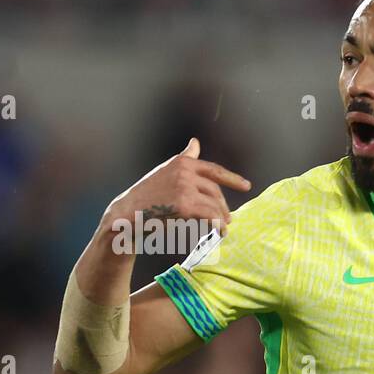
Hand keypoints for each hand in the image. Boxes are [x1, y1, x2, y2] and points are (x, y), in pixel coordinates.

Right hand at [102, 137, 251, 245]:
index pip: (214, 170)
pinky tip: (218, 232)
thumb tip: (195, 142)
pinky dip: (217, 226)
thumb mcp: (166, 172)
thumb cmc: (146, 196)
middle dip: (223, 207)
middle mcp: (184, 171)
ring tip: (224, 229)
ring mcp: (184, 187)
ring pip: (214, 205)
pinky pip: (210, 216)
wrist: (126, 214)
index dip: (232, 179)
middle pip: (215, 191)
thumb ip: (185, 159)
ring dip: (221, 219)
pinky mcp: (184, 205)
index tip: (247, 186)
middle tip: (228, 220)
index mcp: (182, 162)